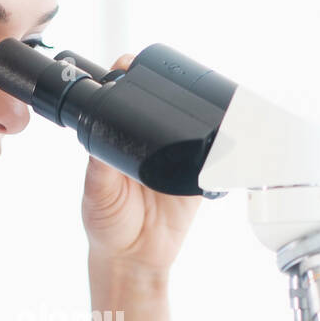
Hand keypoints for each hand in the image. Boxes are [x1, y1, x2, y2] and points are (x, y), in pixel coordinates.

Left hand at [81, 52, 202, 277]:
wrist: (135, 257)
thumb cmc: (108, 224)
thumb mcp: (98, 192)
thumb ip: (101, 166)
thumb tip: (102, 132)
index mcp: (117, 138)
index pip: (121, 94)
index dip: (126, 73)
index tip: (130, 63)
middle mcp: (147, 141)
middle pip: (159, 99)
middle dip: (167, 84)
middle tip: (171, 81)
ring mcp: (175, 155)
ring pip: (189, 121)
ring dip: (196, 109)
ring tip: (200, 103)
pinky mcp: (198, 175)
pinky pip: (215, 156)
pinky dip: (221, 146)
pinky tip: (220, 140)